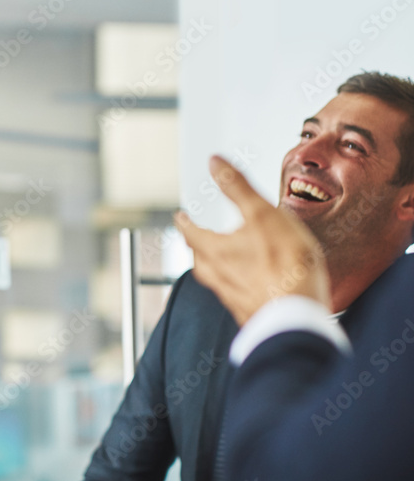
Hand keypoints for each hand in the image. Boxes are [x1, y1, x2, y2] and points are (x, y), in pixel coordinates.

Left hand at [174, 155, 330, 324]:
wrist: (300, 318)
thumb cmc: (285, 266)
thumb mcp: (261, 214)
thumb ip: (237, 186)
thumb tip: (214, 161)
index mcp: (215, 252)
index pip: (190, 232)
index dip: (185, 222)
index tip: (180, 217)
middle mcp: (219, 278)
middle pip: (199, 260)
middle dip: (196, 246)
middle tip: (195, 238)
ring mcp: (236, 299)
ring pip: (217, 280)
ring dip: (215, 268)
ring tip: (222, 261)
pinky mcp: (254, 314)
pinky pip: (239, 297)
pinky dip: (239, 287)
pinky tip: (252, 287)